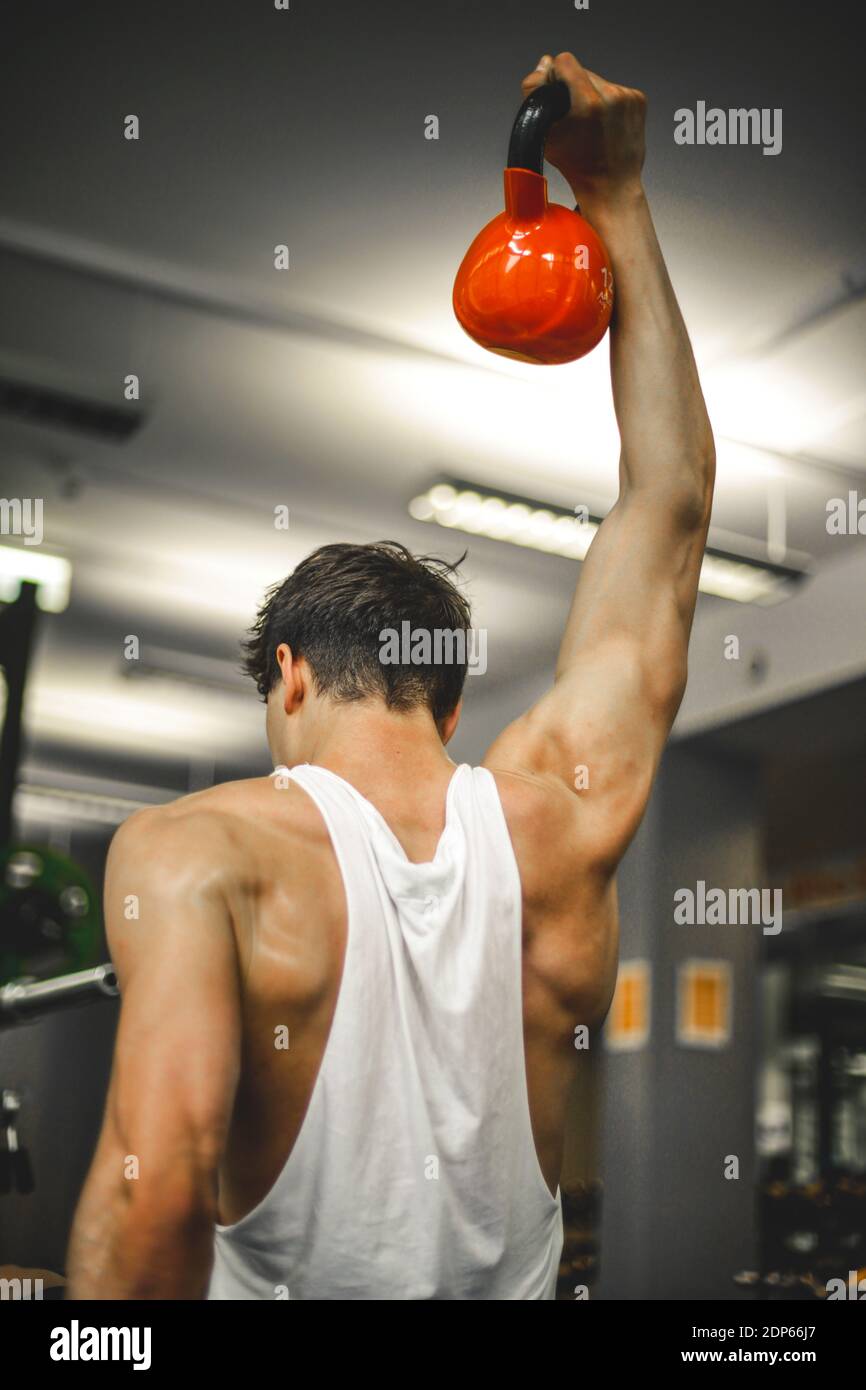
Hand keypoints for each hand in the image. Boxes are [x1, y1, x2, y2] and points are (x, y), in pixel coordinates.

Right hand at [521, 52, 645, 213]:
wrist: (611, 185)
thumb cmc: (578, 166)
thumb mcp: (544, 132)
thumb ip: (535, 93)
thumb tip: (544, 63)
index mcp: (588, 103)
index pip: (565, 61)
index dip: (555, 76)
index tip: (556, 95)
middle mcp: (611, 96)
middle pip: (582, 72)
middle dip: (574, 90)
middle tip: (575, 120)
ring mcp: (628, 97)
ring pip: (598, 81)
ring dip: (591, 95)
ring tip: (591, 125)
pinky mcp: (638, 100)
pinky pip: (614, 89)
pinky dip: (606, 102)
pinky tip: (605, 125)